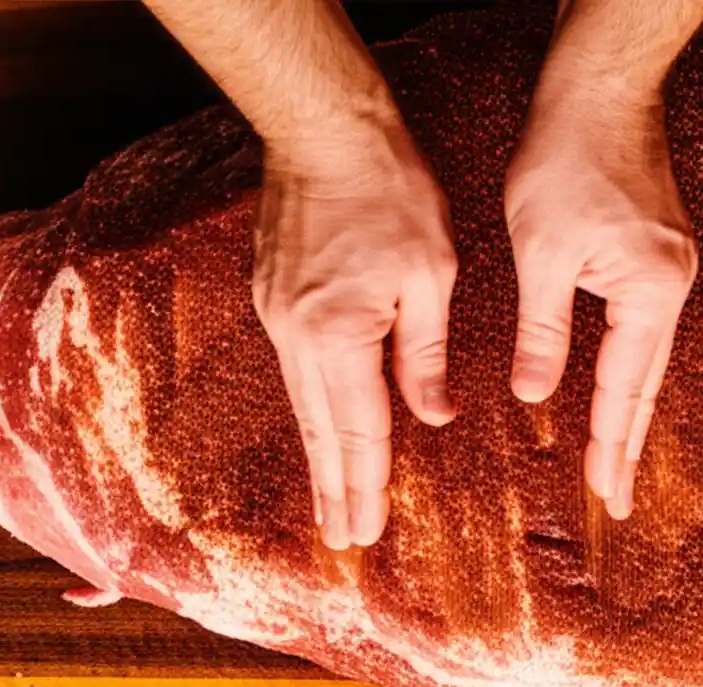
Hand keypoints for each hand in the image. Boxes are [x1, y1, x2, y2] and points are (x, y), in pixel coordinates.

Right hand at [253, 120, 457, 549]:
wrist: (325, 131)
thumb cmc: (391, 194)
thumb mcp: (431, 276)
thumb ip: (425, 354)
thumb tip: (432, 415)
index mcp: (340, 334)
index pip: (358, 429)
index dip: (365, 484)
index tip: (365, 531)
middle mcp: (297, 335)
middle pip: (319, 430)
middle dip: (334, 488)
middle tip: (341, 539)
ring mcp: (277, 314)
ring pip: (301, 403)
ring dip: (318, 455)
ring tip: (328, 500)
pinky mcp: (271, 294)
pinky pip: (293, 369)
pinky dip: (310, 408)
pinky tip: (319, 425)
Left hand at [504, 72, 697, 520]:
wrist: (600, 91)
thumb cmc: (567, 158)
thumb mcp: (542, 250)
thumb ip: (543, 329)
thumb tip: (536, 395)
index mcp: (651, 290)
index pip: (625, 388)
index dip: (610, 444)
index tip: (606, 494)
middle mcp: (673, 284)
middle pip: (647, 382)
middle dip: (626, 440)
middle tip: (616, 497)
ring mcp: (671, 266)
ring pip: (647, 355)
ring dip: (628, 405)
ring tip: (613, 454)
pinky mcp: (658, 249)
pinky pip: (644, 325)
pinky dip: (628, 363)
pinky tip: (616, 381)